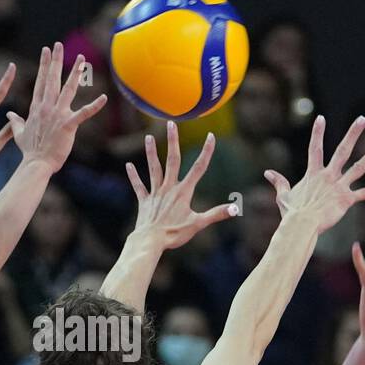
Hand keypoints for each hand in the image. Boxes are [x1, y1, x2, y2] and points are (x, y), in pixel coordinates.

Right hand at [5, 42, 106, 172]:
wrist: (36, 164)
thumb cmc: (30, 151)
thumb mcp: (19, 133)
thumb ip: (15, 122)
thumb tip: (8, 115)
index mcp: (36, 108)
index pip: (40, 82)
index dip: (44, 65)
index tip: (46, 51)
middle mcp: (46, 107)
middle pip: (52, 79)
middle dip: (55, 61)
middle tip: (58, 45)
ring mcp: (57, 115)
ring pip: (68, 89)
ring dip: (75, 74)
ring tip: (82, 59)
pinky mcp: (68, 125)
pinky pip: (83, 113)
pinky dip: (94, 106)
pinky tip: (104, 98)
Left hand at [124, 121, 237, 249]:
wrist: (151, 241)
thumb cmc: (175, 234)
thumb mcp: (198, 224)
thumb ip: (217, 214)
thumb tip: (236, 208)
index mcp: (184, 192)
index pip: (199, 168)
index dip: (206, 151)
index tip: (210, 136)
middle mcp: (169, 188)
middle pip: (172, 160)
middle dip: (173, 141)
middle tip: (171, 123)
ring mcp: (155, 193)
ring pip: (154, 168)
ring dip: (151, 153)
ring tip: (149, 138)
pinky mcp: (144, 201)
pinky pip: (139, 186)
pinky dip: (134, 176)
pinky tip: (129, 165)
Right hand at [264, 114, 364, 233]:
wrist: (301, 226)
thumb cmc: (291, 213)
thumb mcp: (283, 196)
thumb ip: (279, 182)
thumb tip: (267, 172)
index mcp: (313, 174)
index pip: (315, 148)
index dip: (317, 133)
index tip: (321, 118)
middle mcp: (329, 176)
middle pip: (343, 150)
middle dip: (353, 133)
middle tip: (362, 119)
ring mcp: (339, 187)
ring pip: (358, 168)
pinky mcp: (347, 200)